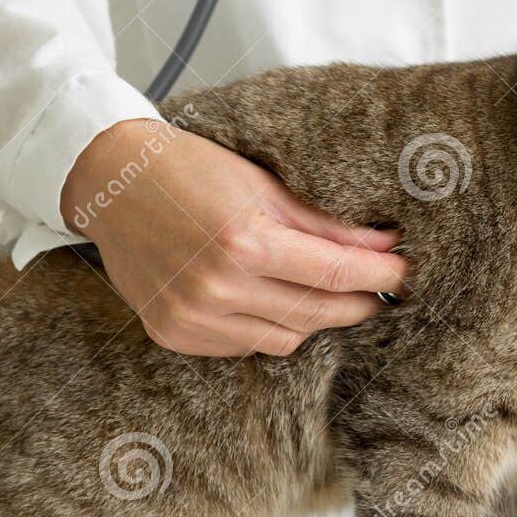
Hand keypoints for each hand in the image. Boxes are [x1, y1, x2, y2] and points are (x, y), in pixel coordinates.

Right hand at [61, 119, 408, 356]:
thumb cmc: (188, 171)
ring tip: (330, 296)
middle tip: (379, 289)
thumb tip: (385, 245)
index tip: (404, 271)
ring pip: (284, 340)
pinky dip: (268, 328)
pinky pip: (244, 346)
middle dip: (356, 303)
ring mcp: (192, 317)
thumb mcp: (262, 184)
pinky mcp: (174, 334)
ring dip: (315, 320)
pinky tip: (274, 302)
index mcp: (243, 241)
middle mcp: (216, 288)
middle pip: (314, 313)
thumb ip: (323, 223)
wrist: (111, 183)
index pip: (333, 273)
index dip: (378, 276)